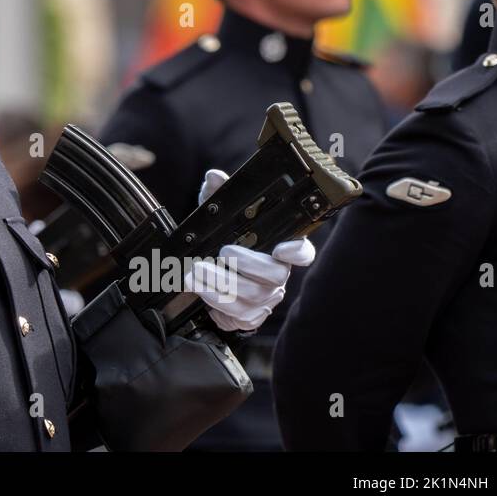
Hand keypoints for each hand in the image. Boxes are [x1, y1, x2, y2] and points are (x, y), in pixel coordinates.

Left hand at [188, 168, 315, 331]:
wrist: (207, 271)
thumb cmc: (223, 240)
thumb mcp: (218, 215)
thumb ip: (218, 194)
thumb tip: (214, 177)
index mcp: (278, 248)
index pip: (301, 251)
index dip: (296, 251)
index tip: (281, 248)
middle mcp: (276, 275)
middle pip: (274, 275)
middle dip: (246, 264)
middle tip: (221, 253)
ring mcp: (265, 299)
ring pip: (252, 298)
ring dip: (220, 285)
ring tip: (195, 274)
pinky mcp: (249, 317)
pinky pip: (240, 318)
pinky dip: (218, 307)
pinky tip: (202, 295)